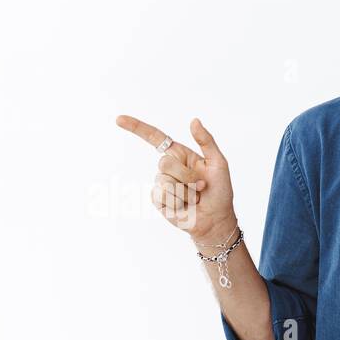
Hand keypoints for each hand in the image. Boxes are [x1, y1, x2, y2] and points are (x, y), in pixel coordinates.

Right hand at [115, 114, 236, 240]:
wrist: (216, 220)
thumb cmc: (220, 191)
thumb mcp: (218, 162)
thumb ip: (206, 141)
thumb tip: (193, 120)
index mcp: (180, 154)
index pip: (155, 137)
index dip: (136, 127)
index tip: (119, 119)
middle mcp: (169, 167)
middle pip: (164, 163)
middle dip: (186, 176)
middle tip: (200, 186)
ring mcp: (162, 183)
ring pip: (164, 182)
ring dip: (185, 193)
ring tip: (194, 198)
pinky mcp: (158, 200)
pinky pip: (161, 196)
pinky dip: (177, 202)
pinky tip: (184, 206)